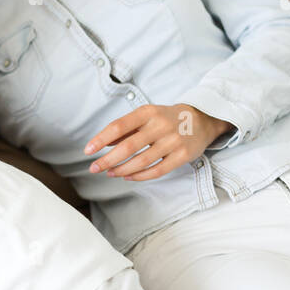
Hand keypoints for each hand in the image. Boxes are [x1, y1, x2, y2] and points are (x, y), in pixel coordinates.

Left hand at [84, 103, 231, 180]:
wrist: (202, 119)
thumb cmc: (166, 119)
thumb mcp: (145, 116)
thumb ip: (124, 129)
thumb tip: (101, 143)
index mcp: (148, 112)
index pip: (119, 126)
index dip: (101, 140)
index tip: (88, 151)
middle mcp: (160, 125)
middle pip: (128, 147)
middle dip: (107, 160)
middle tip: (94, 168)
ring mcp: (173, 141)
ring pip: (142, 161)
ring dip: (121, 169)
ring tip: (109, 173)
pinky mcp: (182, 156)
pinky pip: (157, 170)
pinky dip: (140, 176)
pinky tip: (127, 176)